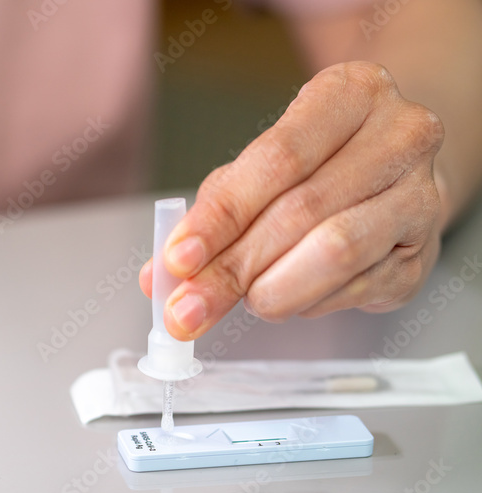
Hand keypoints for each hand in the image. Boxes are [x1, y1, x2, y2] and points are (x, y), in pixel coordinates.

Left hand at [139, 61, 447, 340]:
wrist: (393, 176)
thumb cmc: (319, 166)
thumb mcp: (260, 169)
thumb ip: (210, 215)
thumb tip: (159, 275)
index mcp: (351, 93)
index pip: (277, 159)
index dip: (221, 216)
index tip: (178, 259)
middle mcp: (399, 135)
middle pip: (301, 210)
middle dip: (232, 268)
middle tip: (188, 306)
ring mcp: (421, 193)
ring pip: (336, 251)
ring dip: (273, 290)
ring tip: (243, 301)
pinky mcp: (425, 250)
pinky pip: (356, 286)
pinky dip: (308, 302)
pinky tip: (289, 296)